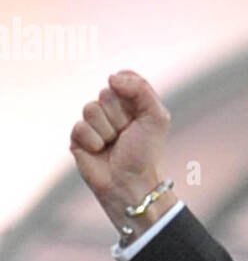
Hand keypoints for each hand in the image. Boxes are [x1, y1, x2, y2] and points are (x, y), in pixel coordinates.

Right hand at [69, 69, 174, 238]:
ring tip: (114, 144)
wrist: (131, 182)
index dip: (130, 94)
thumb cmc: (145, 152)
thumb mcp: (157, 118)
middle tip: (127, 134)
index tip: (139, 114)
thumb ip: (142, 90)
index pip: (123, 78)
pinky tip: (100, 151)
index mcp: (130, 101)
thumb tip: (111, 78)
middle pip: (107, 93)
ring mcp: (92, 121)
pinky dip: (95, 142)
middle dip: (121, 117)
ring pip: (91, 109)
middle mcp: (109, 108)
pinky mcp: (78, 135)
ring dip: (108, 131)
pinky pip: (81, 127)